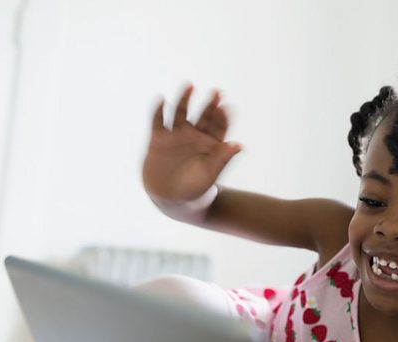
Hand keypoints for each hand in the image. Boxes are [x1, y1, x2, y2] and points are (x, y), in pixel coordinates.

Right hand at [142, 84, 241, 202]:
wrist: (170, 199)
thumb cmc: (194, 189)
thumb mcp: (209, 174)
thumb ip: (222, 158)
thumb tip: (239, 145)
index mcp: (210, 144)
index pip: (218, 126)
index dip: (222, 117)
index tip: (226, 108)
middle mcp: (194, 136)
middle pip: (203, 115)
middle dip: (209, 104)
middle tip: (217, 92)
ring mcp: (176, 136)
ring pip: (180, 113)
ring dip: (185, 99)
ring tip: (190, 86)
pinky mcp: (158, 139)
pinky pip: (158, 121)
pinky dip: (158, 110)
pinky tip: (161, 100)